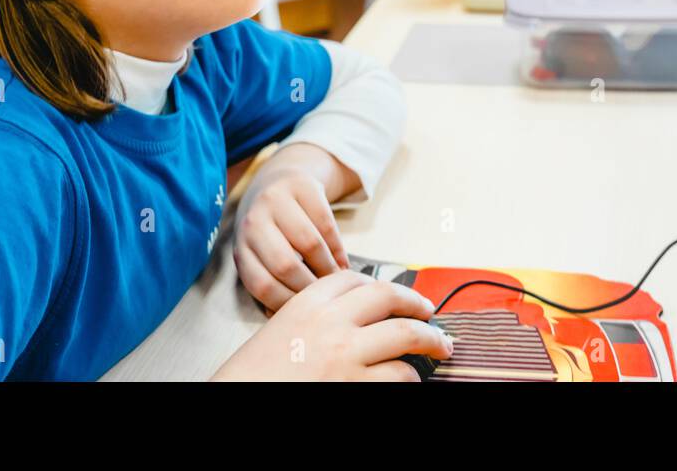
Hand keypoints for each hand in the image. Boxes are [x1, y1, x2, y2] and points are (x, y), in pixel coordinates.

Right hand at [211, 270, 452, 380]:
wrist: (236, 398)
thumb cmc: (255, 374)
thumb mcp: (282, 329)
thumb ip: (316, 316)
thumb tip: (359, 318)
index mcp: (308, 302)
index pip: (356, 278)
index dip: (383, 285)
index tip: (396, 294)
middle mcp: (331, 321)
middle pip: (389, 297)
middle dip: (418, 304)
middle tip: (432, 314)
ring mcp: (346, 354)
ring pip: (406, 335)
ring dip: (431, 341)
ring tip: (441, 348)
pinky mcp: (355, 386)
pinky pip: (400, 375)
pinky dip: (412, 377)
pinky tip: (412, 379)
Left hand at [234, 166, 350, 310]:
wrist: (279, 180)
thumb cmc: (271, 229)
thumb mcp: (261, 253)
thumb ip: (272, 281)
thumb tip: (289, 320)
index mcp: (242, 247)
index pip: (261, 284)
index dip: (286, 303)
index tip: (305, 313)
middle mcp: (254, 222)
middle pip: (285, 265)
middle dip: (311, 286)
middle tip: (327, 298)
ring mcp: (276, 201)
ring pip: (310, 244)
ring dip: (328, 268)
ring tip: (337, 281)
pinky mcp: (302, 187)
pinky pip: (326, 224)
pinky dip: (338, 249)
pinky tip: (342, 262)